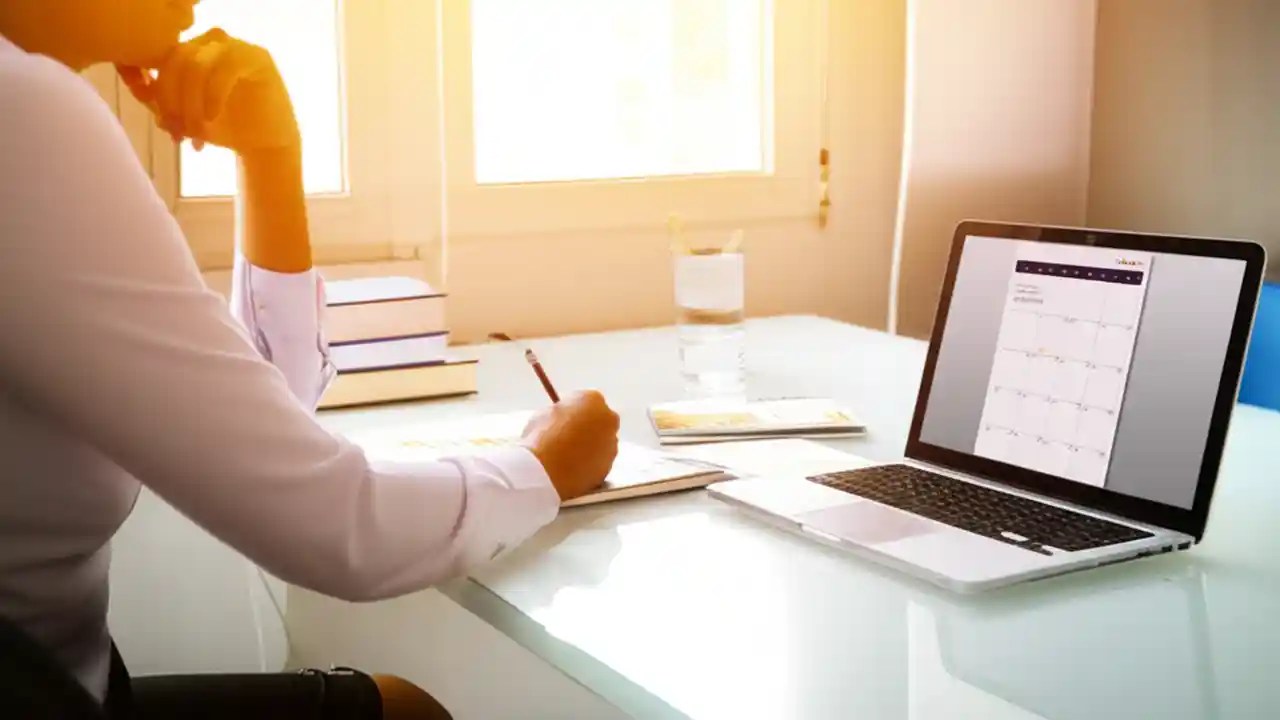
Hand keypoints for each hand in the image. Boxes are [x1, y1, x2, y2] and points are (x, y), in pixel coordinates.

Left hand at [117, 28, 300, 155]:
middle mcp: (210, 42)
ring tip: (198, 134)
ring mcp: (234, 46)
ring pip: (196, 65)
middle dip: (173, 102)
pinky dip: (213, 96)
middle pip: (176, 61)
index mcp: (189, 51)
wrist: (265, 146)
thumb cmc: (223, 129)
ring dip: (192, 103)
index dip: (157, 92)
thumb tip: (140, 88)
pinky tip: (214, 117)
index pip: (161, 60)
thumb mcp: (182, 116)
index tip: (164, 125)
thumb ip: (159, 102)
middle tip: (178, 134)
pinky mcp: (256, 57)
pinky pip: (224, 70)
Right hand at [520, 391, 620, 501]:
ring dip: (591, 446)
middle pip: (601, 420)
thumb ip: (560, 413)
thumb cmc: (541, 436)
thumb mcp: (545, 413)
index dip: (575, 410)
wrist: (546, 470)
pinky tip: (572, 469)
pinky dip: (590, 464)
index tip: (566, 417)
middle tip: (570, 436)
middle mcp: (609, 419)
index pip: (588, 400)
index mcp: (593, 399)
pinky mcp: (609, 466)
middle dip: (589, 426)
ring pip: (603, 443)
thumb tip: (561, 419)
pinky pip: (599, 462)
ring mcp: (612, 444)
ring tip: (568, 456)